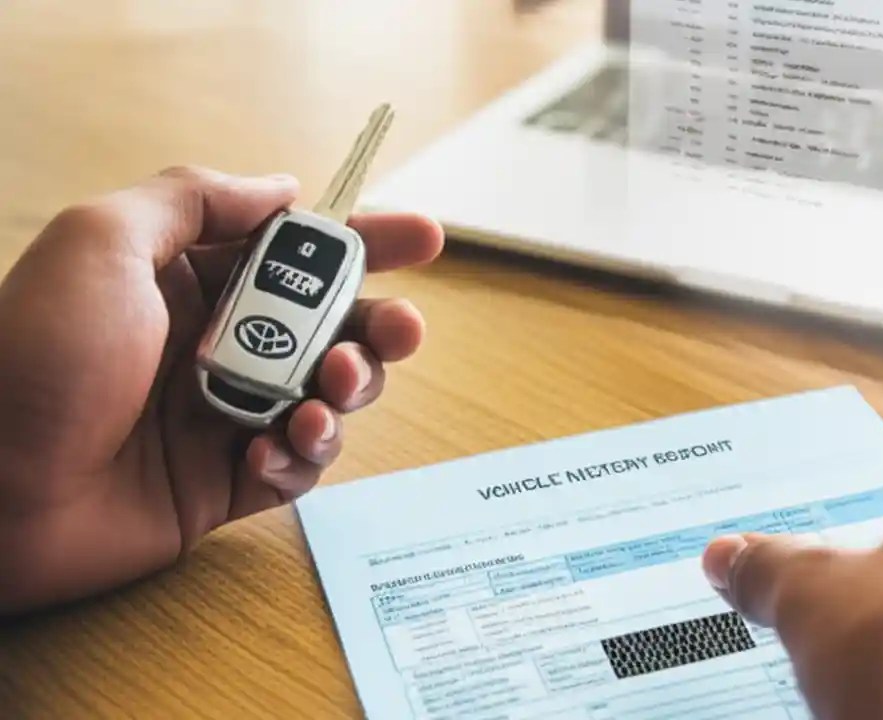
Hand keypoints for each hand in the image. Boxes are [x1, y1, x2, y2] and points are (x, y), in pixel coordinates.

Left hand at [0, 167, 443, 613]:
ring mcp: (225, 414)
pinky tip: (275, 449)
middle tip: (400, 330)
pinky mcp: (224, 482)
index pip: (297, 251)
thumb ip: (195, 199)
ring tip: (330, 389)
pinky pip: (297, 465)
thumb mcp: (102, 241)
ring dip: (350, 388)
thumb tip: (283, 188)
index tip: (424, 238)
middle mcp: (216, 343)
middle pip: (333, 325)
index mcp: (190, 279)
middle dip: (379, 325)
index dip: (366, 241)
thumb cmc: (35, 358)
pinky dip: (303, 455)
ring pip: (329, 395)